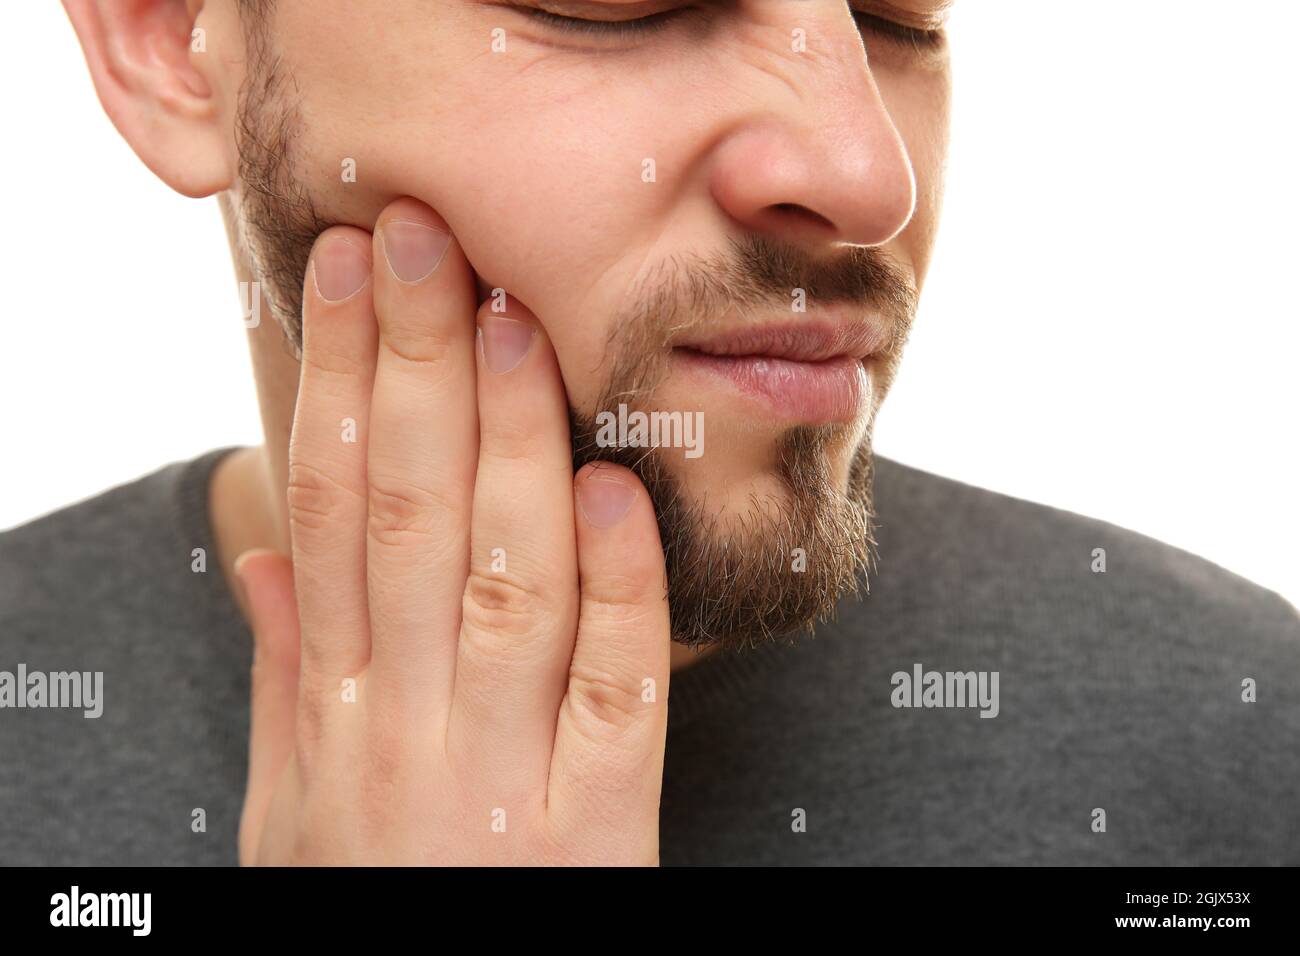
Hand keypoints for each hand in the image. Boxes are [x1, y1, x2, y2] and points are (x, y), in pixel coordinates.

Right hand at [234, 197, 670, 864]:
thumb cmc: (369, 903)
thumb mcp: (291, 801)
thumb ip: (283, 667)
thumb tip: (261, 540)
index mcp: (330, 711)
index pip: (328, 508)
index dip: (331, 382)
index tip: (345, 274)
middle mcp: (406, 726)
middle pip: (406, 515)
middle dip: (410, 367)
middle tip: (424, 240)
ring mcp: (502, 773)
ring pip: (502, 578)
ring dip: (505, 442)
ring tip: (508, 321)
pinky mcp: (598, 828)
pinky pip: (615, 692)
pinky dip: (616, 588)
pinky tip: (611, 491)